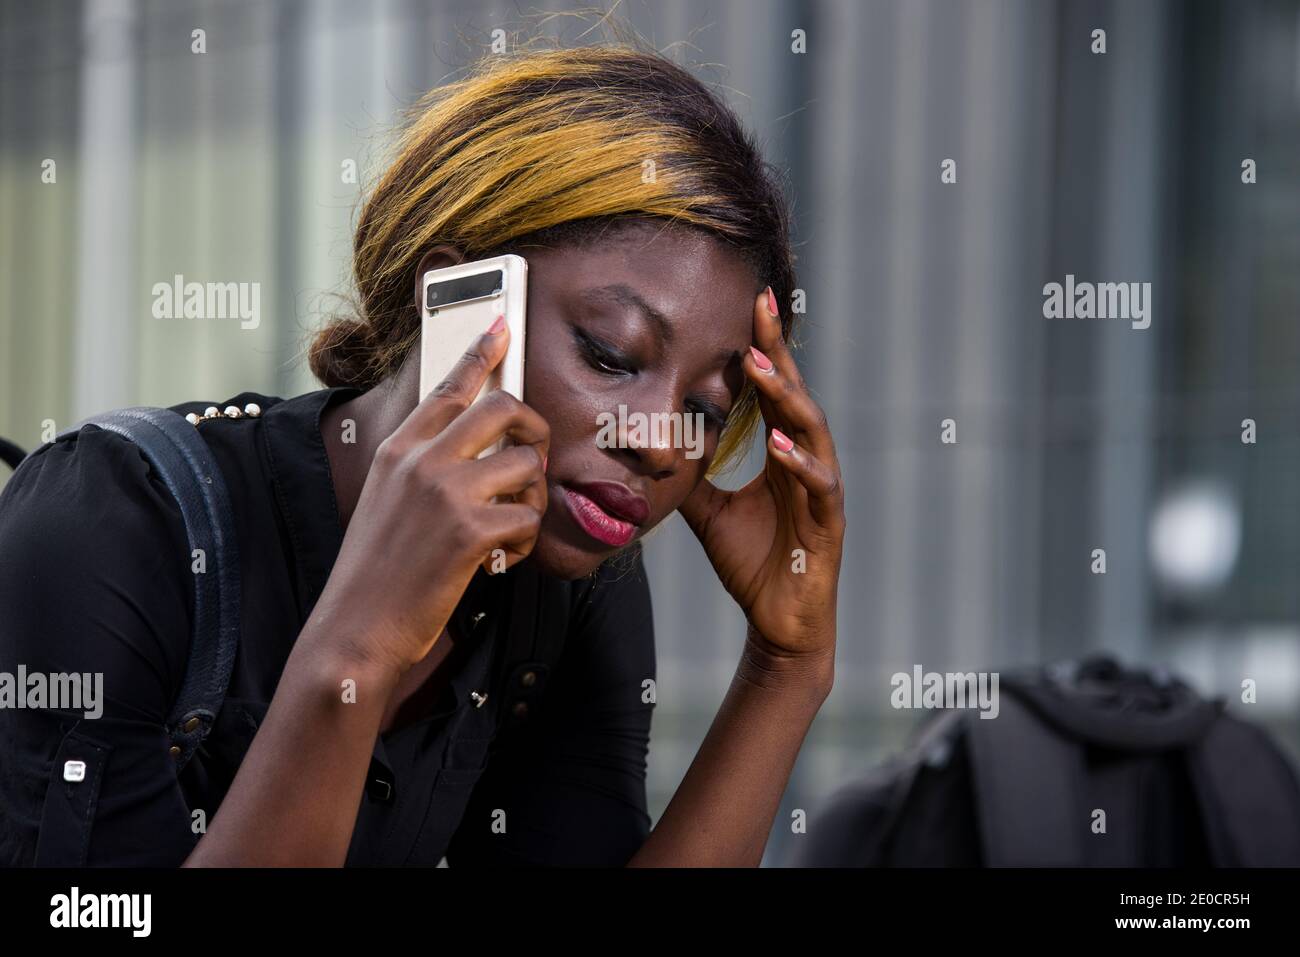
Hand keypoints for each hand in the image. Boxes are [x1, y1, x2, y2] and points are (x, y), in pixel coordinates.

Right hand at [317, 320, 548, 674]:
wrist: (356, 628)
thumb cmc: (376, 572)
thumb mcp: (386, 500)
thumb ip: (423, 466)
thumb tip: (480, 450)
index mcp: (399, 449)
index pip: (448, 387)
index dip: (481, 352)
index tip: (501, 326)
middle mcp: (422, 460)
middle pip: (504, 408)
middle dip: (534, 430)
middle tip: (534, 458)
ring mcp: (446, 492)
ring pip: (528, 465)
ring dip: (532, 499)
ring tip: (509, 527)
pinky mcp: (471, 530)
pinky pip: (529, 518)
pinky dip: (524, 543)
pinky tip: (499, 560)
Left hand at [678, 289, 844, 675]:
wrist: (778, 620)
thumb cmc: (752, 563)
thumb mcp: (709, 510)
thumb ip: (693, 474)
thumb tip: (658, 443)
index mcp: (782, 454)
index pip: (772, 393)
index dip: (762, 350)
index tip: (748, 306)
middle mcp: (806, 462)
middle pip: (795, 396)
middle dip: (778, 351)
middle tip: (760, 306)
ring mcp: (820, 490)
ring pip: (811, 432)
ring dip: (785, 398)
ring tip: (760, 367)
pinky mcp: (828, 523)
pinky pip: (818, 487)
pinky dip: (799, 464)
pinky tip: (778, 446)